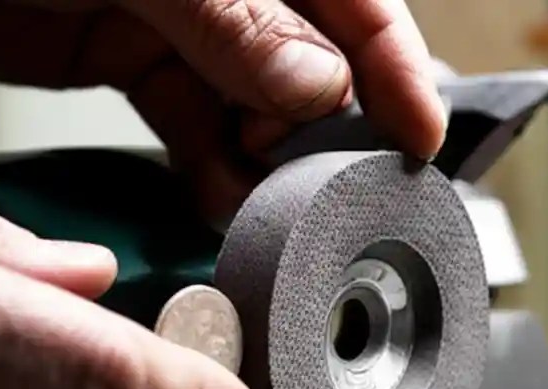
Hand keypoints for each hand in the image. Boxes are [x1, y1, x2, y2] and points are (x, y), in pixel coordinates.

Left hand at [0, 0, 447, 217]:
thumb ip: (230, 19)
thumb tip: (315, 82)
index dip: (395, 67)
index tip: (418, 136)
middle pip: (312, 57)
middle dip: (328, 129)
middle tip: (336, 188)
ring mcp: (177, 17)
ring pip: (254, 102)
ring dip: (269, 161)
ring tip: (277, 210)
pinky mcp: (129, 56)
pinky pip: (194, 120)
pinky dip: (212, 165)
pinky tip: (224, 199)